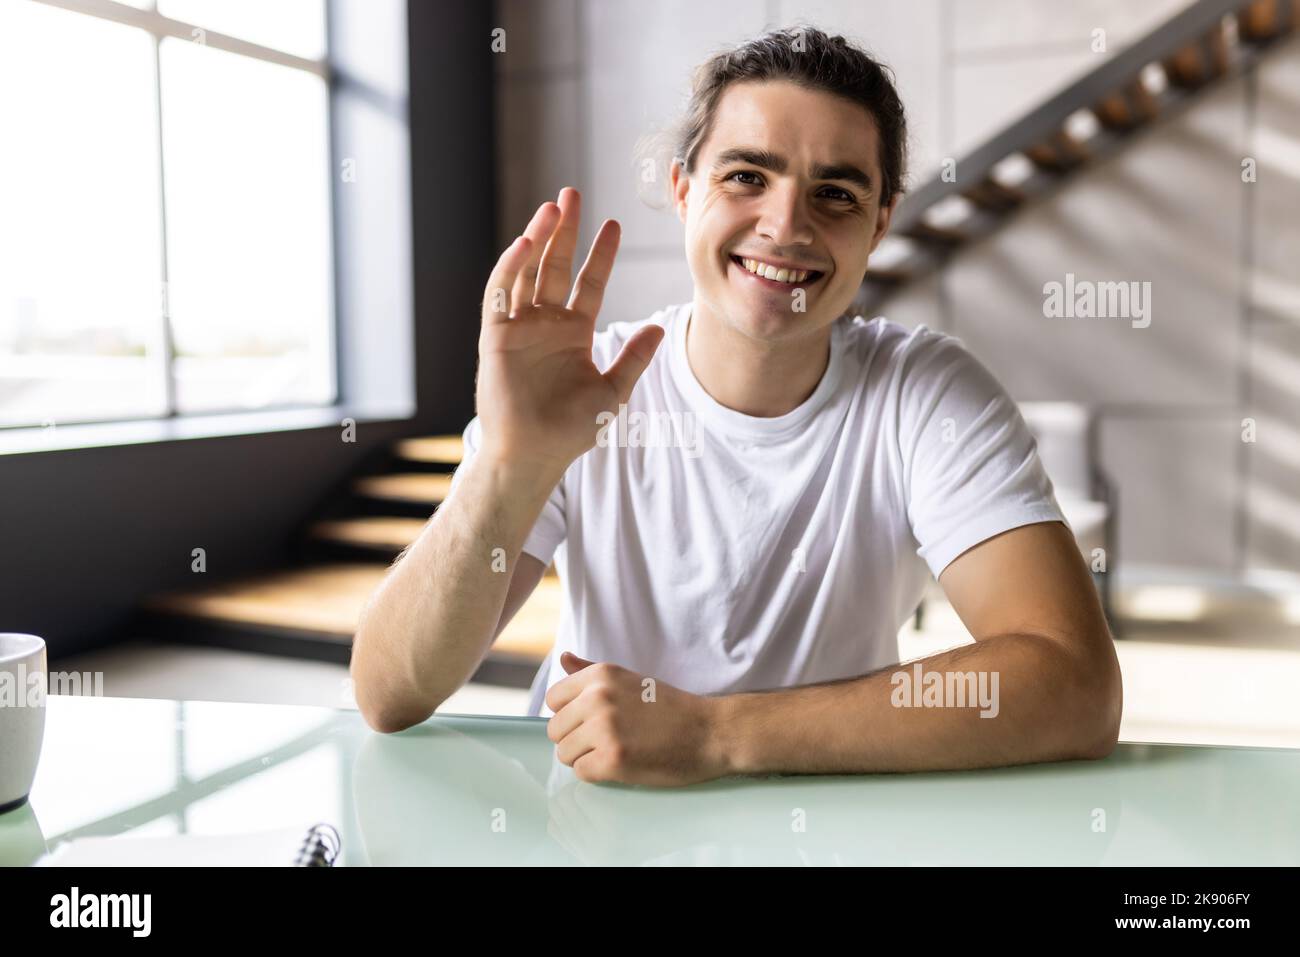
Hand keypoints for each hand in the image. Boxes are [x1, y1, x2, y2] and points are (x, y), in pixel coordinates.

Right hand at [476, 187, 664, 474]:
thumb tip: (661, 330)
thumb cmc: (570, 429)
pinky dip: (510, 268)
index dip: (601, 254)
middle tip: (572, 193)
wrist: (533, 454)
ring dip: (537, 239)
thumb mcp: (612, 392)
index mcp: (573, 332)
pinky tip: (524, 243)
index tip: (614, 224)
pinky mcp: (495, 337)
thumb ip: (634, 358)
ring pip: (527, 271)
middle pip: (555, 266)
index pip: (589, 282)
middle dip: (564, 230)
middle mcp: (545, 323)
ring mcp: (519, 327)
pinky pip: (500, 295)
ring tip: (552, 207)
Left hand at [545, 651, 731, 786]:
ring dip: (585, 758)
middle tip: (606, 741)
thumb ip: (590, 671)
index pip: (553, 700)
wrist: (711, 731)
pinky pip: (581, 772)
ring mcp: (604, 729)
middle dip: (575, 739)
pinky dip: (598, 774)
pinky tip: (622, 764)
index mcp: (601, 675)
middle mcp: (598, 697)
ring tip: (614, 751)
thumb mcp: (630, 679)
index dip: (569, 715)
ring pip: (565, 753)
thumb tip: (563, 658)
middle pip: (555, 729)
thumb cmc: (672, 707)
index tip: (591, 721)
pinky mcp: (613, 759)